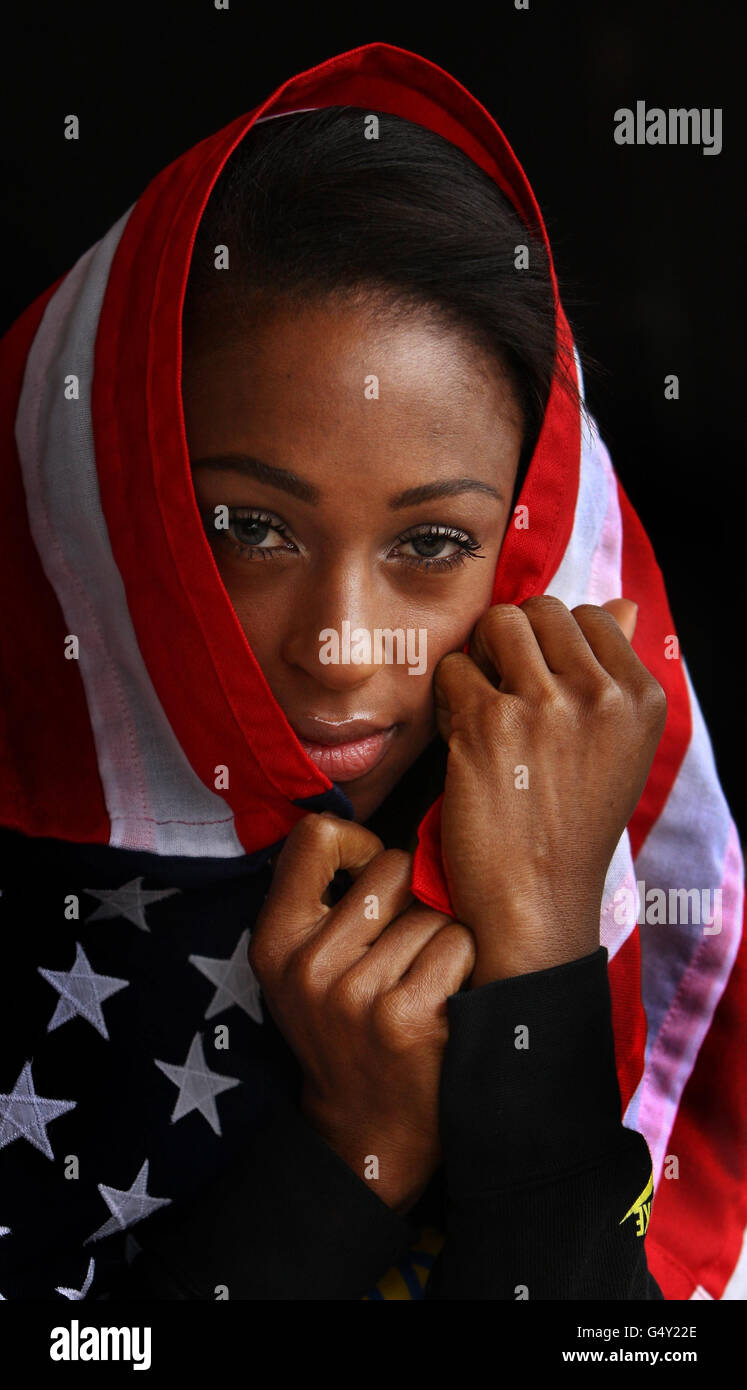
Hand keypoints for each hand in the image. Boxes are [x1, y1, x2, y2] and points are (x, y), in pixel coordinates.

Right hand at [248, 813, 474, 1212]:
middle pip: (393, 869)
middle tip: (404, 947)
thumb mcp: (303, 965)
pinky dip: (464, 965)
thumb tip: (385, 834)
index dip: (359, 845)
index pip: (315, 836)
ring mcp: (355, 993)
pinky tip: (444, 998)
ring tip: (420, 981)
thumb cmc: (345, 1028)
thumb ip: (326, 899)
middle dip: (413, 899)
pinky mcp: (405, 1016)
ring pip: (432, 911)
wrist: (367, 1129)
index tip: (371, 879)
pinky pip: (457, 945)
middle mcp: (307, 965)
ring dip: (441, 939)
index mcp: (275, 940)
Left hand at [433, 596, 666, 986]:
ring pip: (495, 624)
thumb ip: (615, 671)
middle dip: (512, 643)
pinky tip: (462, 739)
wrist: (537, 902)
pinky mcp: (488, 721)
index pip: (589, 613)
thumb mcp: (618, 748)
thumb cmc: (571, 825)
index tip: (541, 685)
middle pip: (539, 610)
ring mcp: (545, 705)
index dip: (552, 642)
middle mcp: (601, 694)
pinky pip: (453, 668)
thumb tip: (622, 603)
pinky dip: (448, 699)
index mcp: (641, 697)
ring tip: (483, 708)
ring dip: (479, 660)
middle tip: (504, 694)